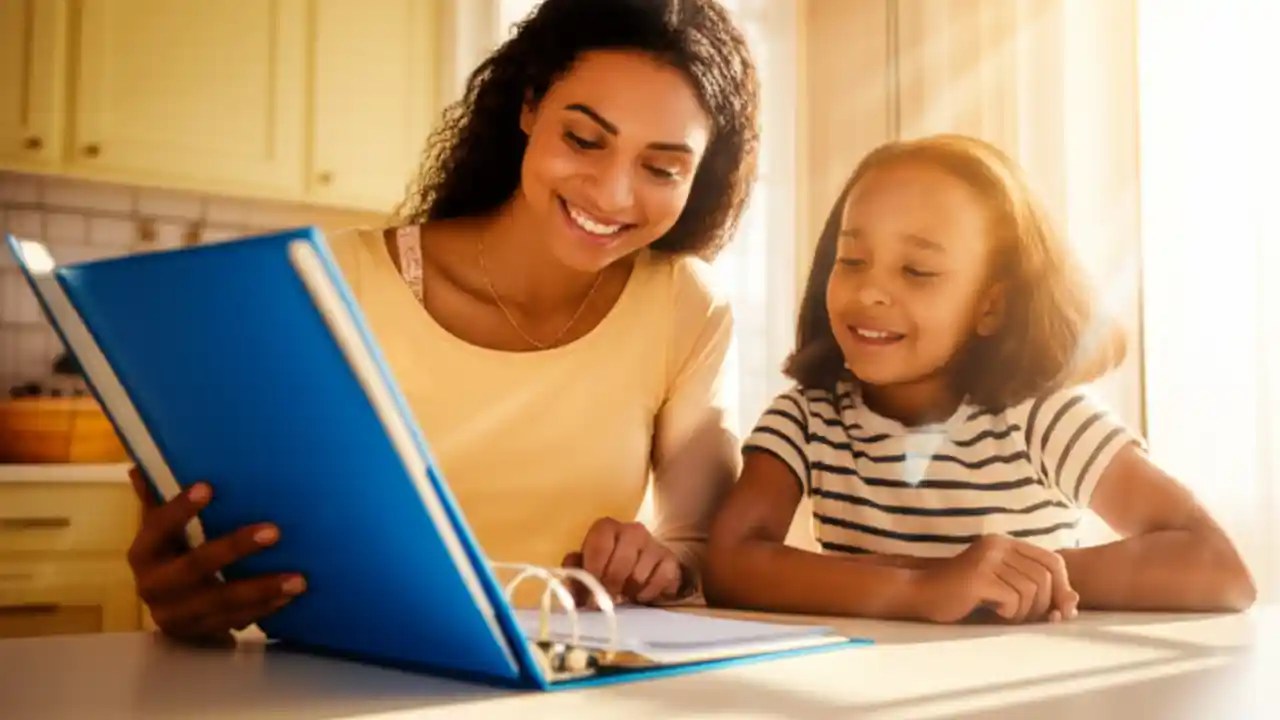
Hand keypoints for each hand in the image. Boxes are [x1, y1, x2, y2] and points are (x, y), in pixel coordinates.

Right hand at [126, 467, 305, 644]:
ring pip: (221, 601)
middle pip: (196, 566)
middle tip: (274, 531)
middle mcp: (154, 585)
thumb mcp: (161, 530)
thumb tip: (139, 466)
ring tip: (298, 579)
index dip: (180, 509)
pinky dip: (264, 609)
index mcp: (145, 552)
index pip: (159, 527)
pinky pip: (235, 620)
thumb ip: (156, 500)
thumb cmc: (171, 556)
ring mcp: (177, 614)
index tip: (208, 486)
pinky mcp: (200, 632)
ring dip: (262, 589)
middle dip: (235, 548)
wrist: (169, 613)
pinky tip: (288, 597)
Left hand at [561, 517, 683, 606]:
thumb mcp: (587, 567)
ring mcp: (653, 543)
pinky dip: (648, 593)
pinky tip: (641, 594)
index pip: (598, 547)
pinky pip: (660, 581)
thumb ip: (575, 574)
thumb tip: (570, 591)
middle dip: (611, 587)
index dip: (594, 573)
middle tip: (607, 600)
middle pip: (620, 565)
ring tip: (624, 593)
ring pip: (639, 576)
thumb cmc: (608, 566)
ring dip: (629, 591)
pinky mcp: (670, 559)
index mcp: (606, 528)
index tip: (590, 595)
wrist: (643, 565)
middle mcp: (632, 530)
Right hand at [911, 535, 1078, 623]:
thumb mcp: (1003, 588)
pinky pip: (1014, 599)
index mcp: (1005, 543)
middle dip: (1044, 604)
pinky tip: (994, 612)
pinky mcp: (979, 577)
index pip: (1053, 561)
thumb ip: (1036, 591)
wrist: (919, 594)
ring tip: (1006, 615)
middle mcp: (998, 545)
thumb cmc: (962, 595)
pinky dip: (1010, 612)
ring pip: (1032, 590)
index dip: (1062, 587)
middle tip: (1025, 617)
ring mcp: (988, 559)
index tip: (1058, 610)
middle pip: (1046, 577)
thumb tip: (1073, 602)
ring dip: (1025, 612)